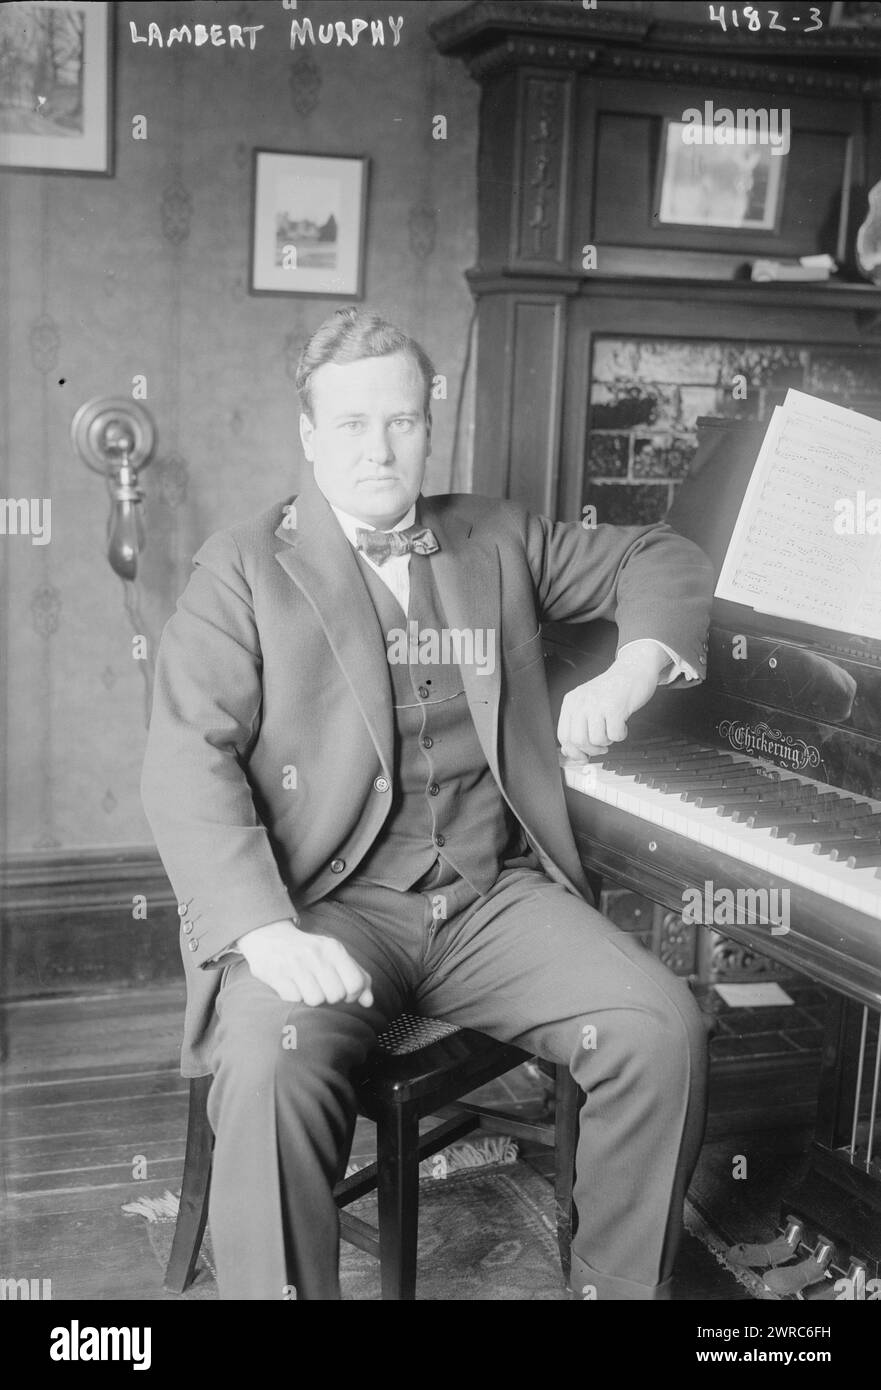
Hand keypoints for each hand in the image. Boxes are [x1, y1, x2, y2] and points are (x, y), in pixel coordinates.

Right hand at [236, 918, 373, 1007]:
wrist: (269, 936)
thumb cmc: (308, 950)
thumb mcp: (334, 955)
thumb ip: (356, 976)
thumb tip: (369, 1002)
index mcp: (333, 948)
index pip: (355, 983)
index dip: (352, 996)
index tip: (344, 994)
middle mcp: (315, 954)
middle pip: (336, 995)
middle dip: (330, 997)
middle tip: (321, 988)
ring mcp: (295, 964)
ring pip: (315, 1000)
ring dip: (311, 999)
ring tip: (306, 987)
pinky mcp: (276, 975)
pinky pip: (294, 1000)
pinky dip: (294, 997)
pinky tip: (292, 986)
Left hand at [557, 641, 668, 760]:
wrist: (633, 669)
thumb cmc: (612, 689)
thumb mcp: (588, 703)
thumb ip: (577, 725)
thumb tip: (570, 751)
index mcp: (571, 702)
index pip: (563, 736)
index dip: (573, 751)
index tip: (583, 755)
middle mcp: (581, 702)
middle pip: (578, 741)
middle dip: (592, 750)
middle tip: (602, 746)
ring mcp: (597, 704)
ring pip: (596, 740)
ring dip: (607, 741)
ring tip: (612, 729)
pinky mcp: (615, 707)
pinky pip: (614, 735)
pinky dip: (620, 735)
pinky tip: (622, 724)